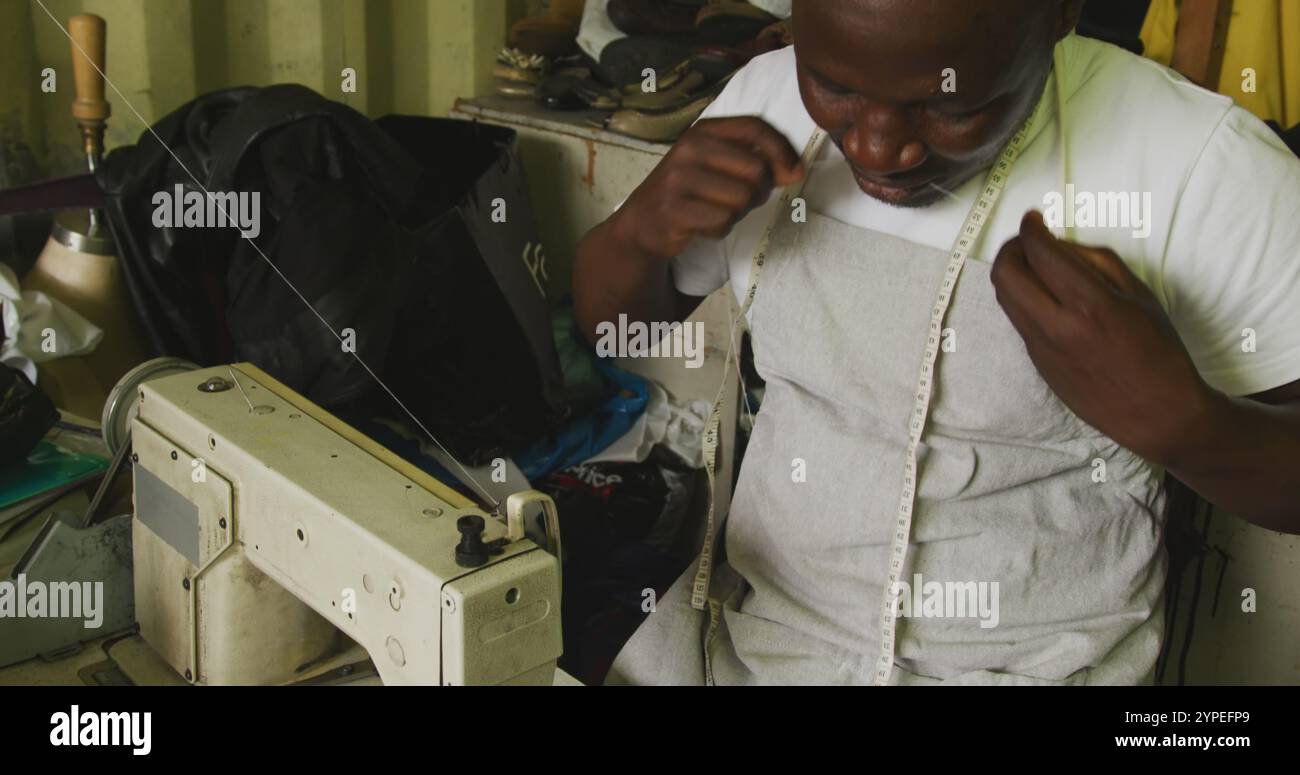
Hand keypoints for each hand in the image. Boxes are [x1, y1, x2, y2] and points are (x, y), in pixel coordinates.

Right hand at [610, 116, 803, 259]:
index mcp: (703, 131)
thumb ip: (757, 161)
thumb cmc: (690, 190)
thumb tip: (795, 171)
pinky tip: (704, 225)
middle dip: (759, 192)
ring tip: (720, 211)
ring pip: (742, 199)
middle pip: (756, 170)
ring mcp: (679, 179)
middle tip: (744, 200)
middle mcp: (690, 148)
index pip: (756, 128)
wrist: (643, 220)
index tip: (795, 171)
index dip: (782, 150)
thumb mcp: (719, 164)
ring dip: (739, 213)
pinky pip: (722, 222)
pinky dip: (720, 229)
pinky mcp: (674, 209)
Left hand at [990, 211, 1221, 466]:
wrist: (1157, 415)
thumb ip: (1099, 264)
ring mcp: (1041, 348)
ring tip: (1035, 266)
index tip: (1034, 219)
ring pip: (1004, 298)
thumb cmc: (1159, 353)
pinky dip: (1023, 300)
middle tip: (1028, 241)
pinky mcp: (1037, 364)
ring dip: (1012, 273)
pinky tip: (1045, 297)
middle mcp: (1056, 326)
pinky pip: (1018, 321)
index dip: (1031, 228)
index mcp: (1089, 304)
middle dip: (1011, 248)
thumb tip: (1063, 246)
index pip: (1040, 253)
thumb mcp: (1140, 296)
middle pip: (1005, 273)